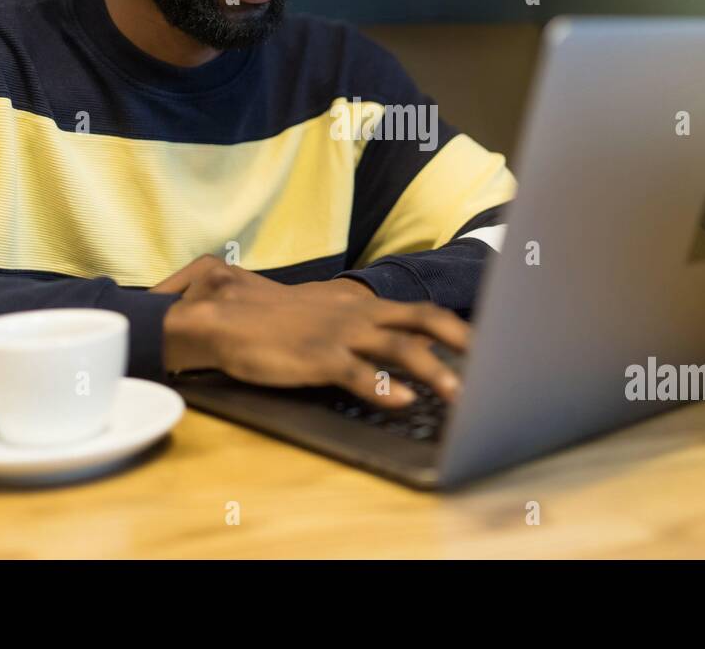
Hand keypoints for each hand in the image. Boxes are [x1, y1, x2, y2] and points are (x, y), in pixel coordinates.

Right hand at [155, 260, 465, 406]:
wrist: (216, 318)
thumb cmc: (256, 313)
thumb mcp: (305, 307)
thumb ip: (336, 312)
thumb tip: (364, 320)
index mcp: (352, 301)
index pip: (408, 310)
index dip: (444, 327)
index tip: (471, 343)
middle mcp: (354, 313)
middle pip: (421, 318)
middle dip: (458, 337)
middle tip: (489, 357)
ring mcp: (339, 334)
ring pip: (401, 348)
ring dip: (436, 371)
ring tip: (460, 394)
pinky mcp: (319, 359)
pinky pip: (361, 375)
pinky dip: (386, 388)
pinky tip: (405, 402)